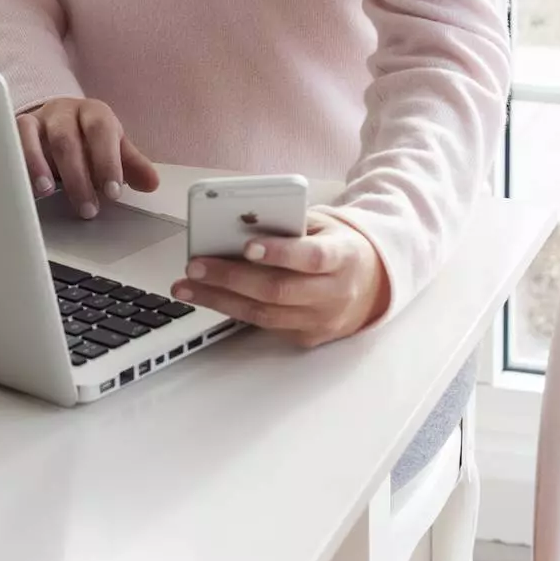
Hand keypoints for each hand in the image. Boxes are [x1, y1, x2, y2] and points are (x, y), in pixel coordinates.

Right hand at [16, 96, 159, 218]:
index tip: (112, 192)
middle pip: (68, 139)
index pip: (101, 131)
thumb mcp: (113, 148)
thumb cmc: (88, 138)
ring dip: (40, 166)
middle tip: (88, 208)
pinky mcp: (15, 129)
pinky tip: (23, 185)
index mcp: (94, 113)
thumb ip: (131, 165)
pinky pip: (11, 141)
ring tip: (48, 192)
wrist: (55, 119)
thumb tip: (152, 183)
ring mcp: (37, 119)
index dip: (107, 161)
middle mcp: (64, 112)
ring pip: (35, 137)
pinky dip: (18, 162)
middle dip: (78, 176)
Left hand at [173, 212, 389, 348]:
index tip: (247, 246)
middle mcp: (334, 294)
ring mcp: (320, 321)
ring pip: (265, 315)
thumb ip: (290, 223)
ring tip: (188, 286)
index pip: (312, 257)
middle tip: (196, 266)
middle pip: (279, 290)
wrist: (371, 284)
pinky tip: (209, 297)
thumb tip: (239, 223)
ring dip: (220, 300)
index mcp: (344, 257)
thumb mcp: (324, 224)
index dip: (280, 253)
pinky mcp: (306, 338)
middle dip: (231, 277)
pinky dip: (233, 310)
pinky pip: (264, 326)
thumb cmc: (338, 246)